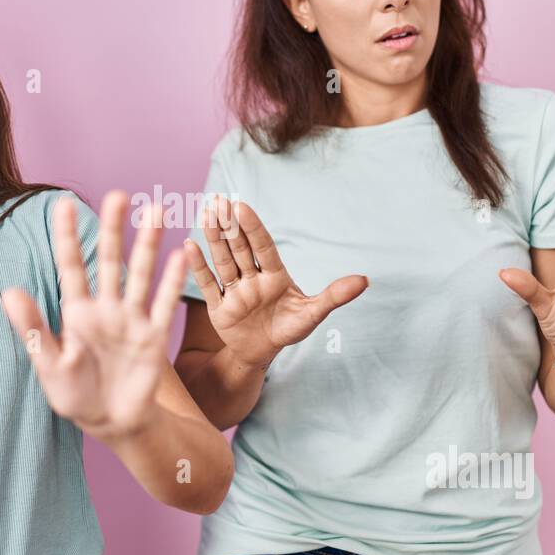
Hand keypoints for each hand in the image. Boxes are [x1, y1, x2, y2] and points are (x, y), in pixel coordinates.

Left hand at [0, 191, 185, 441]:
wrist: (111, 423)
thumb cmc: (75, 395)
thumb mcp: (49, 364)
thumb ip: (33, 328)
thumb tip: (9, 291)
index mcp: (76, 312)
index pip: (70, 266)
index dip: (66, 236)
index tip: (63, 204)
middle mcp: (106, 308)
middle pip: (109, 261)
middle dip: (113, 229)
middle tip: (119, 195)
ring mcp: (132, 320)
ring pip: (141, 275)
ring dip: (148, 245)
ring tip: (156, 212)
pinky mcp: (154, 337)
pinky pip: (165, 306)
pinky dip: (172, 283)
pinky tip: (181, 256)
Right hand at [184, 195, 367, 367]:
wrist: (261, 353)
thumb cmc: (288, 330)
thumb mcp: (312, 314)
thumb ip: (334, 296)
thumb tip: (366, 280)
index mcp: (275, 276)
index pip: (263, 247)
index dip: (253, 228)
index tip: (243, 207)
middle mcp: (252, 278)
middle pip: (240, 248)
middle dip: (229, 226)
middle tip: (219, 201)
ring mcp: (234, 290)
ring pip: (223, 260)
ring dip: (214, 238)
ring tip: (205, 213)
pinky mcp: (219, 306)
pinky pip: (207, 284)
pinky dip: (198, 267)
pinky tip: (189, 247)